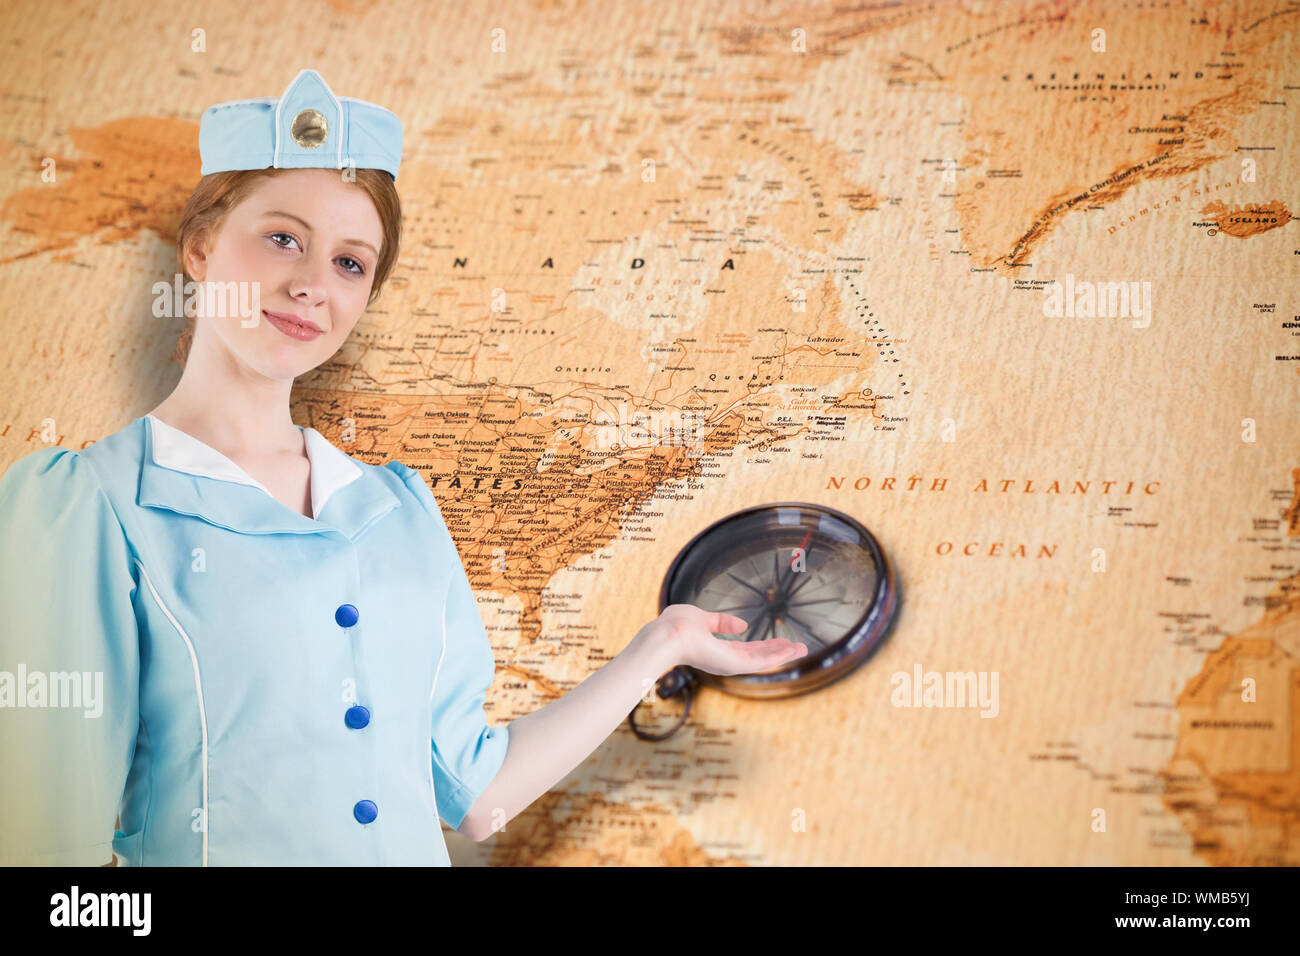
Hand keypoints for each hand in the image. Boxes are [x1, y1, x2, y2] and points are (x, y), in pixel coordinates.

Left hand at [637, 603, 807, 676]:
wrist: (667, 635)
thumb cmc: (677, 625)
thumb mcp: (702, 618)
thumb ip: (721, 622)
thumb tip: (742, 625)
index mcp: (717, 648)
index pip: (745, 649)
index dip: (764, 645)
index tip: (780, 641)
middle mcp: (725, 659)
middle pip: (759, 656)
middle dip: (779, 651)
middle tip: (799, 647)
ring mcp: (730, 663)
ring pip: (764, 660)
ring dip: (784, 654)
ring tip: (802, 648)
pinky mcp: (734, 664)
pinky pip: (761, 661)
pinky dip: (778, 656)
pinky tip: (792, 650)